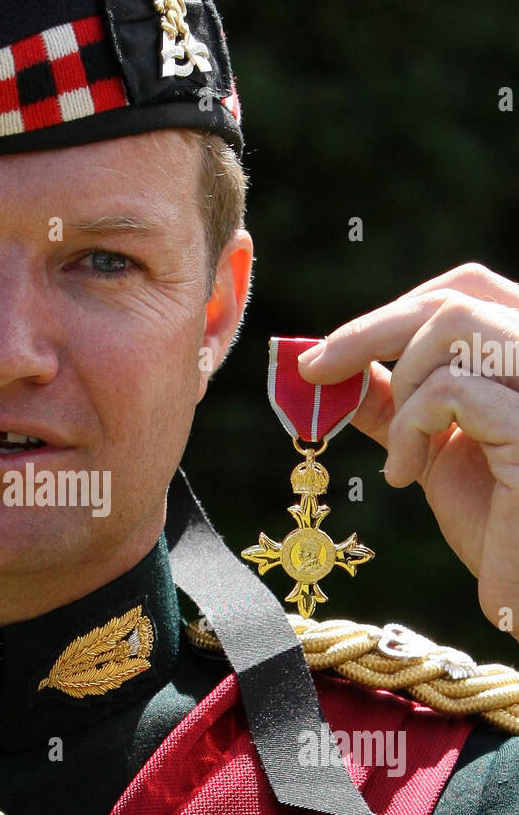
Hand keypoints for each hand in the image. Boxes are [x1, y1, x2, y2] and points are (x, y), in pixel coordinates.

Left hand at [298, 263, 518, 641]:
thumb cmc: (497, 524)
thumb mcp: (433, 451)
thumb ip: (396, 404)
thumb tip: (331, 368)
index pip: (468, 290)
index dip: (395, 311)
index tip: (330, 352)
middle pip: (458, 296)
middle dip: (371, 330)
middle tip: (317, 370)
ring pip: (454, 324)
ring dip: (401, 385)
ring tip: (397, 452)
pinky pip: (450, 388)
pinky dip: (408, 426)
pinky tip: (404, 475)